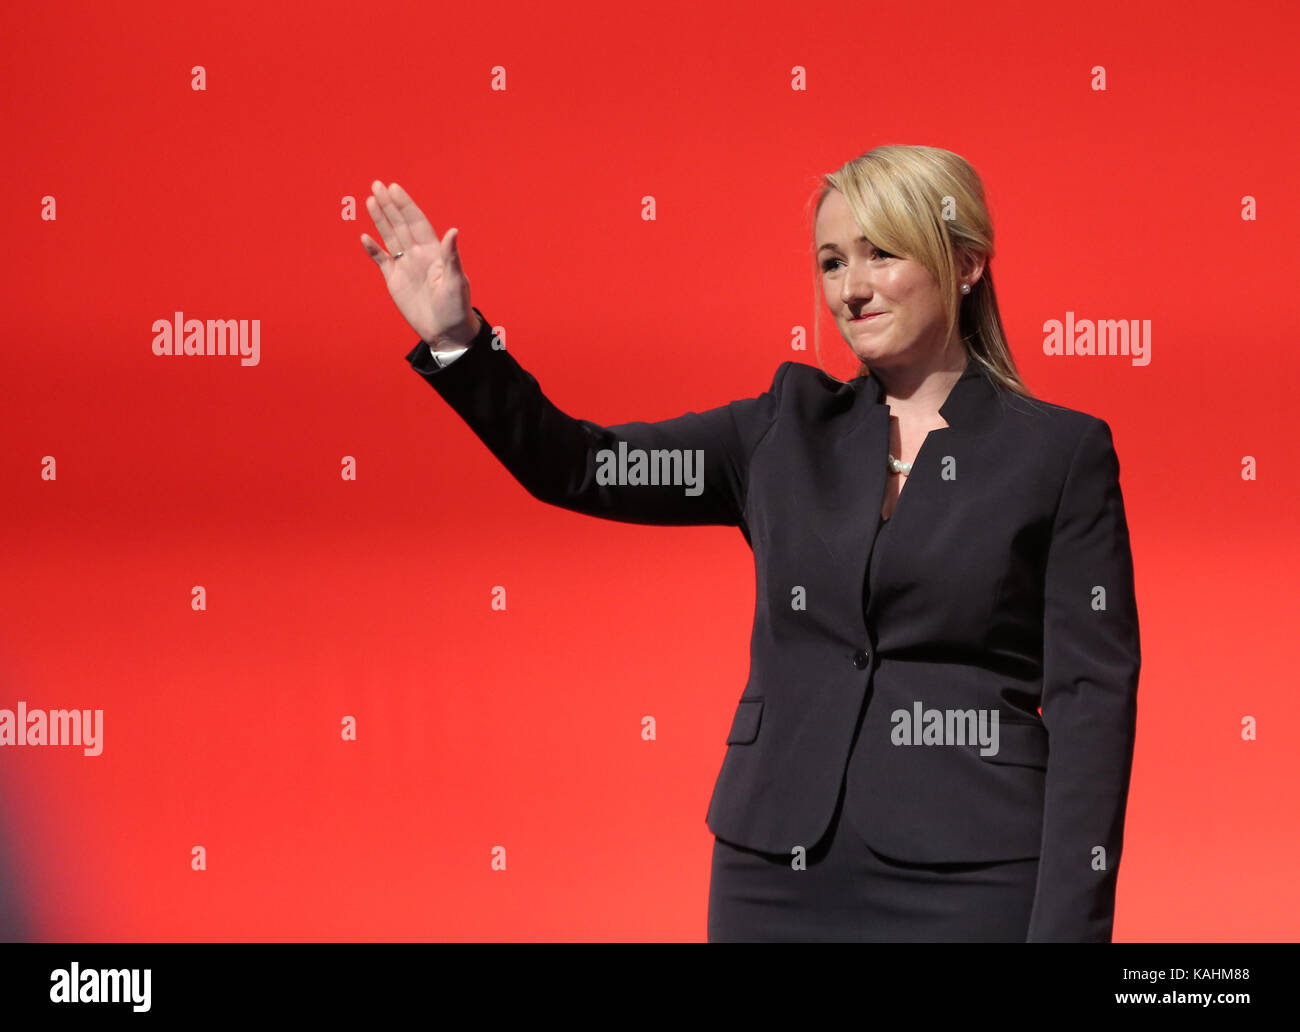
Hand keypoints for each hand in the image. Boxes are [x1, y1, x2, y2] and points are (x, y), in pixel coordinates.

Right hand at [360, 180, 480, 347]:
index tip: (394, 188)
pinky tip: (365, 237)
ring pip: (390, 237)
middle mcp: (418, 255)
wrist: (446, 332)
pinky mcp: (395, 281)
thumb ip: (451, 256)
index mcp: (433, 252)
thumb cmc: (456, 308)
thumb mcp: (456, 281)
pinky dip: (373, 249)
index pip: (416, 222)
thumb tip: (453, 230)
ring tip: (370, 200)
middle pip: (400, 224)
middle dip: (389, 205)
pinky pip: (382, 260)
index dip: (405, 205)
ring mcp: (405, 266)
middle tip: (377, 184)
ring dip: (380, 219)